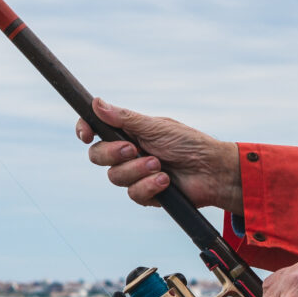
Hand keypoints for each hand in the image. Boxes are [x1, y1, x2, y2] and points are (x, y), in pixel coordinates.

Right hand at [76, 98, 242, 211]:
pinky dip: (149, 186)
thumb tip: (96, 103)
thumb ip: (125, 118)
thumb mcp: (156, 127)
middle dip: (113, 153)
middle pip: (97, 155)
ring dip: (137, 170)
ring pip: (114, 177)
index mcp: (129, 131)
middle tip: (134, 149)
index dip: (85, 130)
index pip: (96, 129)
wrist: (212, 172)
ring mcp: (135, 173)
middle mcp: (128, 152)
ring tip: (160, 165)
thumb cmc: (189, 143)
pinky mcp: (144, 193)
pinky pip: (132, 194)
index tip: (86, 134)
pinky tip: (165, 181)